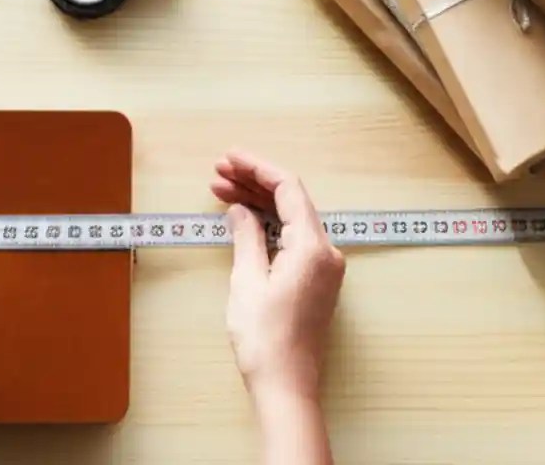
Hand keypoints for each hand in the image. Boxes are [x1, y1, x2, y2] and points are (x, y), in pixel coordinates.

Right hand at [211, 151, 344, 405]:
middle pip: (291, 201)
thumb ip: (246, 237)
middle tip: (218, 172)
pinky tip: (244, 220)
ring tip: (221, 190)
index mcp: (313, 247)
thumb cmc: (266, 339)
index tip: (230, 158)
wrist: (285, 386)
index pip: (288, 189)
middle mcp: (326, 252)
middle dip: (254, 183)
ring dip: (259, 203)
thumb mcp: (247, 281)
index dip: (257, 168)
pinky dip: (269, 225)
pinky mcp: (316, 281)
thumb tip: (239, 210)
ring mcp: (324, 268)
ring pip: (292, 219)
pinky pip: (294, 239)